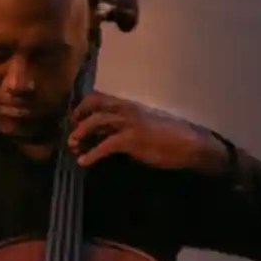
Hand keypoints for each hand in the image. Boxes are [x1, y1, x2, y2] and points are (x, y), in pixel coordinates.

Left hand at [67, 92, 227, 171]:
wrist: (189, 144)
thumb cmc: (169, 136)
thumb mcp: (144, 124)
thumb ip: (125, 126)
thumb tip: (106, 133)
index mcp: (129, 105)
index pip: (100, 97)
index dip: (84, 106)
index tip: (75, 118)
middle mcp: (127, 109)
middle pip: (94, 104)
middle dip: (78, 117)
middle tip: (71, 133)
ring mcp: (129, 123)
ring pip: (96, 121)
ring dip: (80, 134)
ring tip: (73, 146)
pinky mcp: (132, 140)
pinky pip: (105, 146)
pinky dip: (92, 155)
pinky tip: (84, 162)